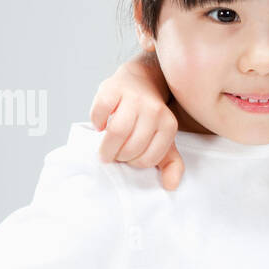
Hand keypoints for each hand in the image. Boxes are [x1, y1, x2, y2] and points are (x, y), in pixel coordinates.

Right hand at [89, 61, 183, 190]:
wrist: (141, 82)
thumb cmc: (150, 118)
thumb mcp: (164, 140)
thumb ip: (171, 163)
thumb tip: (170, 186)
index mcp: (168, 125)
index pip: (148, 158)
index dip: (134, 163)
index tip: (130, 157)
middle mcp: (154, 110)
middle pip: (131, 147)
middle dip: (119, 156)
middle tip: (116, 154)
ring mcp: (134, 98)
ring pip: (117, 132)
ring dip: (107, 146)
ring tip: (105, 148)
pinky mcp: (112, 89)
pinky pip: (100, 112)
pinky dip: (97, 123)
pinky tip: (101, 125)